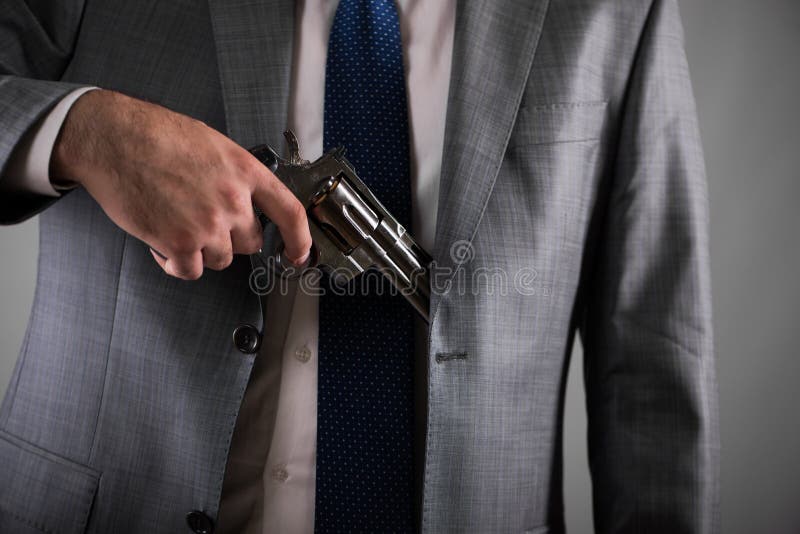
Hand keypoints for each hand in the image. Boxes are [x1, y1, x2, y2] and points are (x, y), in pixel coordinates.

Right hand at [50, 89, 310, 279]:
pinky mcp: (179, 243)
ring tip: (176, 224)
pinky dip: (176, 264)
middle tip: (201, 220)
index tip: (299, 255)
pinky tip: (163, 244)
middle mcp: (233, 201)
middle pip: (248, 242)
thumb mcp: (212, 144)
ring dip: (200, 249)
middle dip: (228, 237)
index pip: (290, 213)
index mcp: (246, 172)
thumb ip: (235, 176)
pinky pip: (190, 270)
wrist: (113, 139)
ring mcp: (208, 224)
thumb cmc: (156, 135)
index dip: (300, 240)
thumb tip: (245, 199)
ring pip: (220, 259)